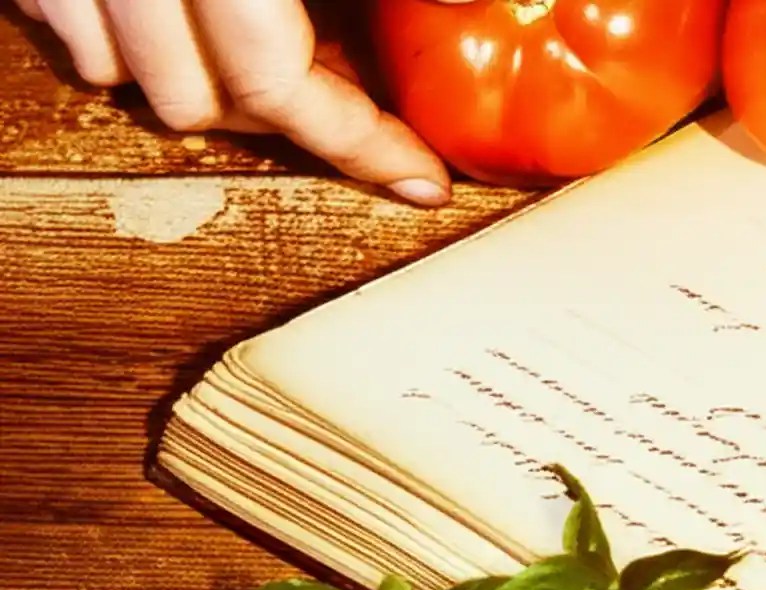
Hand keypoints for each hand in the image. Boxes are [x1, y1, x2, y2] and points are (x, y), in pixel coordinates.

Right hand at [11, 0, 472, 205]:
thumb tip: (480, 1)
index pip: (281, 85)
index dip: (359, 144)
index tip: (422, 181)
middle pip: (197, 101)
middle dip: (278, 110)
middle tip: (345, 95)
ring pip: (125, 78)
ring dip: (201, 77)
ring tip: (269, 48)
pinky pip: (69, 29)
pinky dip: (126, 40)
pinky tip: (178, 10)